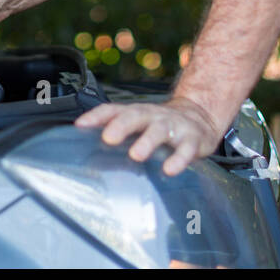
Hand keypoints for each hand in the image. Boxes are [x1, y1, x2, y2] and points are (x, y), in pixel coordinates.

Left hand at [74, 96, 221, 175]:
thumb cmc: (160, 125)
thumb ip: (114, 132)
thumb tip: (81, 148)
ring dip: (148, 141)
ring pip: (160, 130)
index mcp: (137, 113)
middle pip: (136, 115)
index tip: (80, 125)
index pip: (114, 110)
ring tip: (136, 155)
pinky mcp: (192, 140)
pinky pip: (185, 149)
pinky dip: (178, 159)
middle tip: (109, 137)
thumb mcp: (137, 124)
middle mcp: (153, 116)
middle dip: (122, 125)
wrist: (199, 119)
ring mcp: (173, 126)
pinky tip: (170, 169)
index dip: (96, 116)